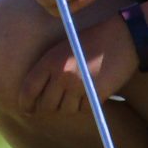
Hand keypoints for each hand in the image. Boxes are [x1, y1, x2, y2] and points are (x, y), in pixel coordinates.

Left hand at [16, 15, 137, 115]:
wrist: (122, 37)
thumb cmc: (92, 41)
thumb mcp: (64, 48)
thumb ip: (50, 68)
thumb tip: (39, 95)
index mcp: (50, 61)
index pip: (28, 89)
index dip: (25, 103)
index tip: (27, 111)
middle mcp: (61, 75)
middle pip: (46, 105)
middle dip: (49, 108)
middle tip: (57, 104)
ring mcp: (78, 86)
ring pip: (65, 110)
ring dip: (70, 106)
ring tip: (78, 93)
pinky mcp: (95, 94)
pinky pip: (83, 110)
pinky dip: (85, 106)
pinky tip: (90, 94)